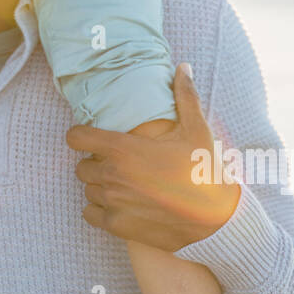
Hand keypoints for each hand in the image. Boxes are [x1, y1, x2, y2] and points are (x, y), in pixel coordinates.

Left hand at [65, 64, 240, 250]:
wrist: (216, 219)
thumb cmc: (204, 171)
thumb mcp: (196, 130)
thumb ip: (185, 96)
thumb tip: (184, 67)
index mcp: (123, 149)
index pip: (76, 137)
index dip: (80, 135)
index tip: (90, 136)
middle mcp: (112, 175)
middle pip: (81, 165)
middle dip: (95, 162)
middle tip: (117, 163)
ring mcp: (112, 202)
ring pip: (87, 190)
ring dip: (99, 186)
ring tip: (122, 184)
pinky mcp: (117, 225)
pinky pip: (90, 214)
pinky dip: (100, 209)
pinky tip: (119, 204)